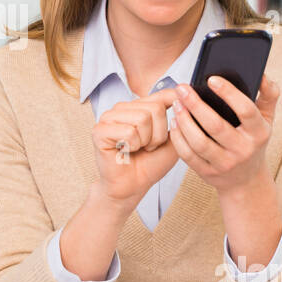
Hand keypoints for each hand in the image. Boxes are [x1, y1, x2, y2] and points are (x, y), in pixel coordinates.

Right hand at [91, 87, 182, 208]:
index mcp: (138, 107)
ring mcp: (108, 117)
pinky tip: (125, 151)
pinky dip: (132, 146)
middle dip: (158, 134)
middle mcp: (122, 108)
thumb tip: (181, 96)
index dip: (174, 107)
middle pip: (155, 108)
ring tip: (137, 149)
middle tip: (148, 146)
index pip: (162, 95)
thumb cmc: (150, 164)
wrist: (133, 186)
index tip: (177, 119)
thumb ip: (178, 119)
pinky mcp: (99, 131)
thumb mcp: (173, 140)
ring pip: (142, 118)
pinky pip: (128, 131)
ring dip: (145, 141)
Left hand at [169, 73, 279, 195]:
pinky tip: (175, 123)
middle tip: (182, 88)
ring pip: (199, 142)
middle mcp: (243, 149)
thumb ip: (269, 95)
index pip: (246, 110)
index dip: (228, 93)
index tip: (211, 79)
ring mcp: (225, 163)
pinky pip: (188, 155)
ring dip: (184, 121)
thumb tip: (263, 74)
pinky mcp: (208, 173)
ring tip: (177, 104)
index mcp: (259, 133)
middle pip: (216, 125)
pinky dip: (178, 138)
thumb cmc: (254, 142)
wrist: (247, 181)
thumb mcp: (267, 119)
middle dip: (196, 104)